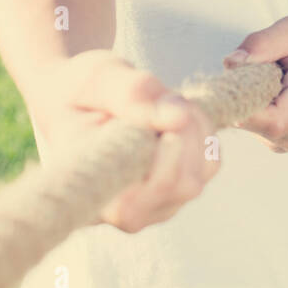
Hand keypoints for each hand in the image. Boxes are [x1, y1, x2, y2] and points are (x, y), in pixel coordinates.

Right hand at [30, 50, 220, 232]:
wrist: (78, 100)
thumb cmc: (79, 90)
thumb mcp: (96, 77)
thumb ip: (131, 93)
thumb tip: (179, 118)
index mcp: (87, 189)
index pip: (131, 207)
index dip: (161, 173)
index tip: (169, 132)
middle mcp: (120, 211)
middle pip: (179, 186)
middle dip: (184, 131)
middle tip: (162, 95)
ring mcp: (153, 207)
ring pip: (198, 176)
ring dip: (193, 128)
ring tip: (163, 101)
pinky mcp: (176, 193)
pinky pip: (209, 164)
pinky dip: (202, 132)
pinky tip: (175, 114)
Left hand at [222, 15, 287, 150]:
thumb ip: (264, 42)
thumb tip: (231, 63)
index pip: (271, 120)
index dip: (243, 101)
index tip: (237, 77)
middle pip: (250, 120)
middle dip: (242, 92)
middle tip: (260, 68)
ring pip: (246, 123)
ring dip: (249, 99)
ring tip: (273, 80)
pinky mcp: (280, 145)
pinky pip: (251, 126)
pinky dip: (254, 108)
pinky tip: (274, 94)